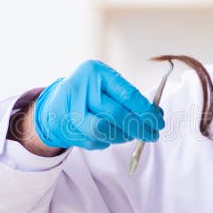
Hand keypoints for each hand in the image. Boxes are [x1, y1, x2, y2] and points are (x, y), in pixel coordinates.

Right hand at [32, 59, 164, 149]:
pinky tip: (113, 135)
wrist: (54, 105)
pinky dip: (109, 140)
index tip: (158, 120)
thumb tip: (157, 113)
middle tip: (153, 134)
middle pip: (116, 114)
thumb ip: (130, 97)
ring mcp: (71, 110)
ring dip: (125, 136)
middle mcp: (81, 88)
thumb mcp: (106, 85)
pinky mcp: (68, 129)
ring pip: (105, 130)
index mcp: (95, 71)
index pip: (126, 94)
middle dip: (139, 127)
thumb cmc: (89, 93)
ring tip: (135, 134)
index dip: (146, 110)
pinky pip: (96, 140)